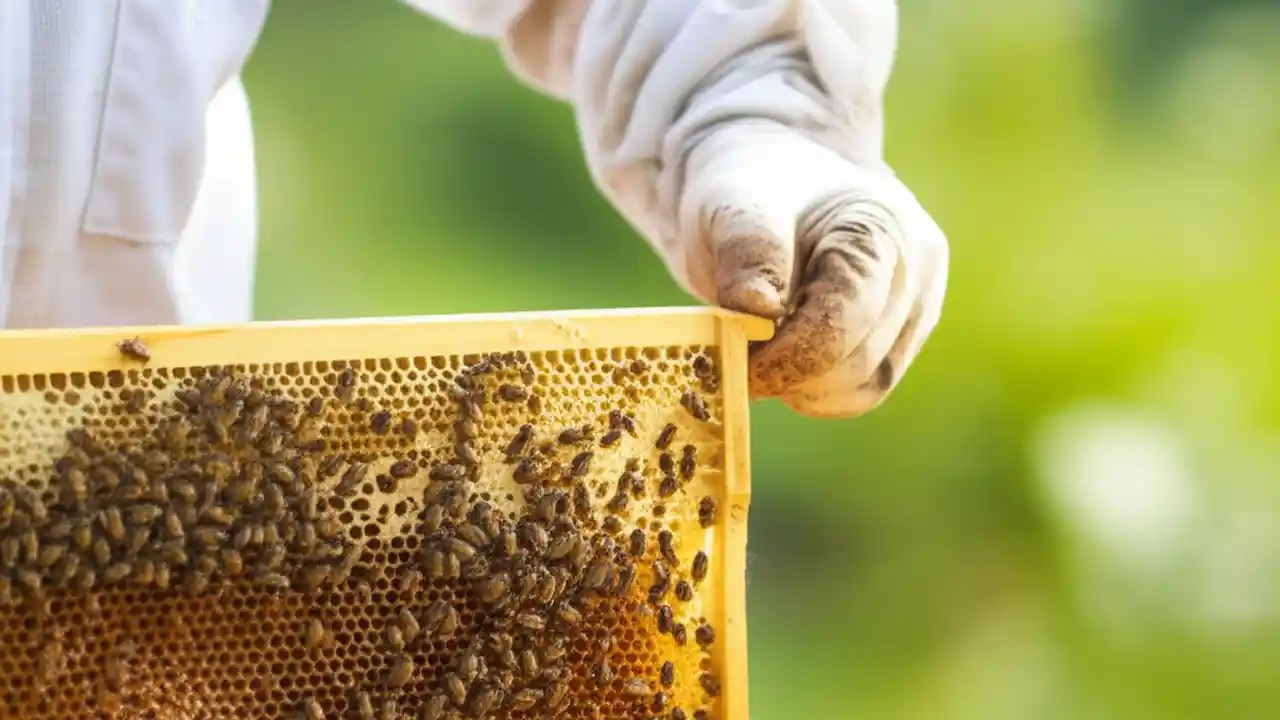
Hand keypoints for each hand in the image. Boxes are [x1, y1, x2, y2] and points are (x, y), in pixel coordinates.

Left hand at [679, 122, 947, 417]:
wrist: (767, 181)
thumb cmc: (749, 188)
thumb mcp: (732, 202)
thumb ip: (746, 249)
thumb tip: (755, 310)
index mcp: (880, 226)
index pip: (843, 319)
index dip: (785, 355)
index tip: (731, 357)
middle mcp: (916, 267)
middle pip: (856, 362)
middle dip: (789, 373)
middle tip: (733, 357)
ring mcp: (917, 304)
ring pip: (864, 387)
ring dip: (803, 388)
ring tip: (759, 353)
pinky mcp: (902, 337)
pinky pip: (864, 390)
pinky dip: (817, 391)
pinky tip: (783, 362)